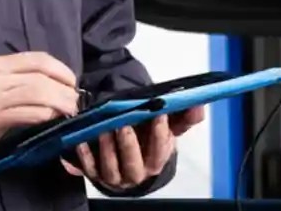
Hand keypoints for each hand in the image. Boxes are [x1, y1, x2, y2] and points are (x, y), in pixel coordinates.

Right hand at [0, 52, 78, 171]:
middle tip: (76, 103)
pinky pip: (27, 112)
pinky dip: (45, 115)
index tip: (73, 84)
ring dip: (61, 103)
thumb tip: (51, 92)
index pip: (39, 59)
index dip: (62, 70)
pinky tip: (51, 120)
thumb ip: (16, 86)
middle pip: (43, 75)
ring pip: (39, 91)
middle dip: (66, 89)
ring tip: (70, 112)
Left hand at [61, 106, 205, 190]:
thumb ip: (183, 117)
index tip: (158, 114)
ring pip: (110, 168)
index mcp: (156, 162)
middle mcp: (136, 173)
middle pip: (133, 164)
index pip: (160, 151)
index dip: (160, 134)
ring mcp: (114, 175)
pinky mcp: (95, 174)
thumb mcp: (168, 128)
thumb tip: (198, 105)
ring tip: (103, 129)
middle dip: (129, 144)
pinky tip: (81, 141)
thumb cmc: (149, 139)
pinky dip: (85, 156)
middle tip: (123, 124)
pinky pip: (89, 168)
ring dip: (106, 149)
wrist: (132, 154)